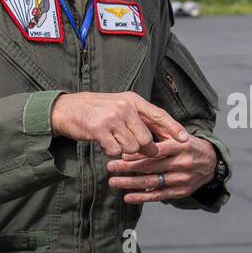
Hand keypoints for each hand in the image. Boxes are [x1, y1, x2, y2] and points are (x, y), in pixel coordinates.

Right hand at [50, 91, 187, 158]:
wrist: (66, 109)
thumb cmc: (95, 110)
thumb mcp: (120, 106)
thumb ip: (138, 119)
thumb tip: (158, 137)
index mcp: (133, 100)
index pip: (158, 115)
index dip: (173, 128)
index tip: (185, 140)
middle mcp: (125, 107)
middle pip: (146, 139)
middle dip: (144, 150)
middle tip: (134, 149)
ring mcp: (112, 118)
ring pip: (132, 147)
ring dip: (125, 151)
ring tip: (114, 142)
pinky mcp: (100, 130)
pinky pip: (115, 151)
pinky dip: (111, 152)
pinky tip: (104, 143)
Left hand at [105, 135, 218, 203]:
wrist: (211, 162)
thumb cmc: (188, 146)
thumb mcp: (178, 136)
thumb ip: (160, 134)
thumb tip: (134, 132)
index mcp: (181, 146)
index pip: (157, 150)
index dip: (138, 153)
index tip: (121, 154)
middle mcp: (183, 163)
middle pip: (151, 167)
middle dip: (128, 168)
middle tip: (110, 167)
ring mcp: (182, 179)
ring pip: (152, 182)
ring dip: (130, 183)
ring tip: (114, 182)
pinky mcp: (181, 191)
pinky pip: (159, 195)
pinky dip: (142, 197)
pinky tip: (128, 197)